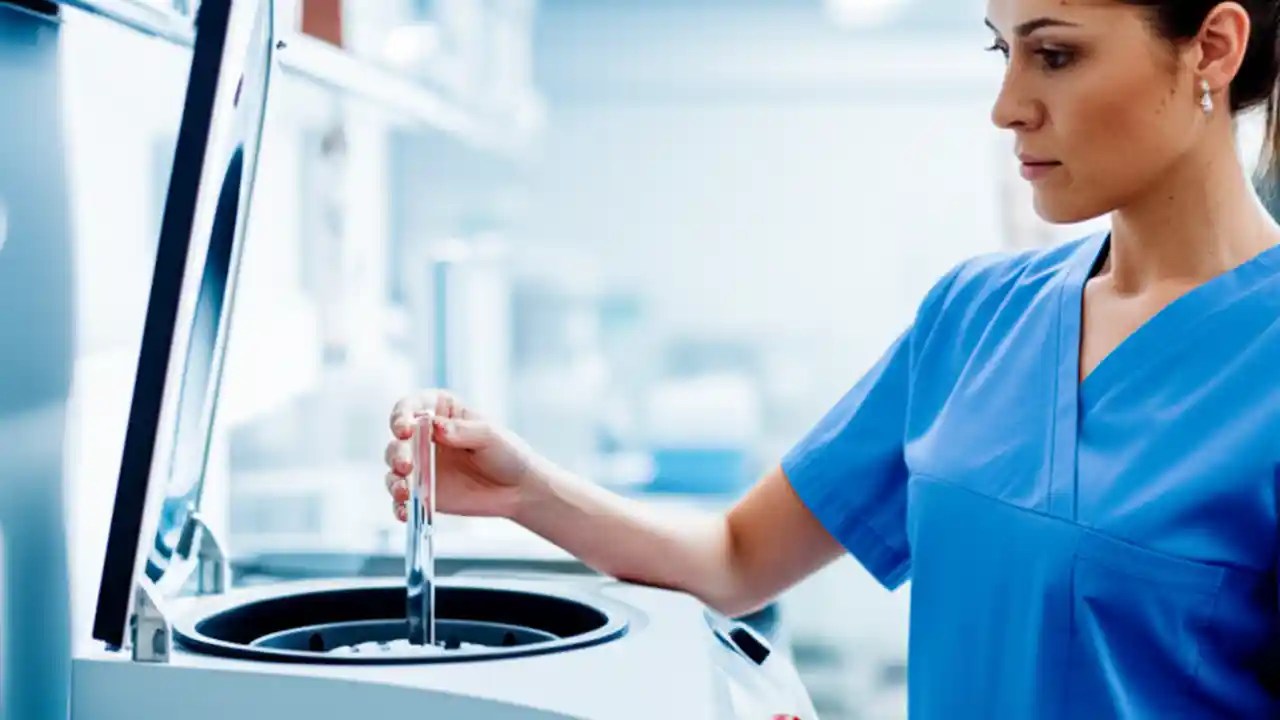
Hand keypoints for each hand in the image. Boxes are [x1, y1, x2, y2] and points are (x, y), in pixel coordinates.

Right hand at [383, 390, 540, 521]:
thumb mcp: (489, 435)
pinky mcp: (422, 492)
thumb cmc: (507, 453)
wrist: (519, 489)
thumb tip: (435, 426)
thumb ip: (462, 430)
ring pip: (394, 468)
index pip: (411, 406)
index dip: (401, 415)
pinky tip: (406, 512)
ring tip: (404, 492)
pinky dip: (400, 505)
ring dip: (394, 480)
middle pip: (398, 440)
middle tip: (406, 465)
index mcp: (441, 412)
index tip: (405, 429)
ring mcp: (421, 465)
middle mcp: (424, 437)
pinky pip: (403, 499)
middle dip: (397, 452)